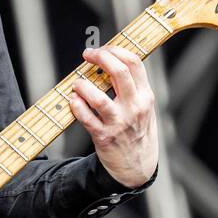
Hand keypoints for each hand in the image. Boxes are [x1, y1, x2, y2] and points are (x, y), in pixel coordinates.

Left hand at [69, 46, 158, 188]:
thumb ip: (131, 87)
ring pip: (98, 97)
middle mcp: (134, 107)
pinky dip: (76, 106)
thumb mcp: (143, 107)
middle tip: (87, 55)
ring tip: (77, 83)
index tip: (101, 49)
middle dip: (100, 57)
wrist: (138, 167)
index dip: (115, 50)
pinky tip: (72, 100)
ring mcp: (119, 122)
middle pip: (119, 72)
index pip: (134, 63)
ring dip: (83, 85)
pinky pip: (86, 118)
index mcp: (145, 96)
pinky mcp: (104, 136)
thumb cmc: (137, 131)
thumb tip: (109, 61)